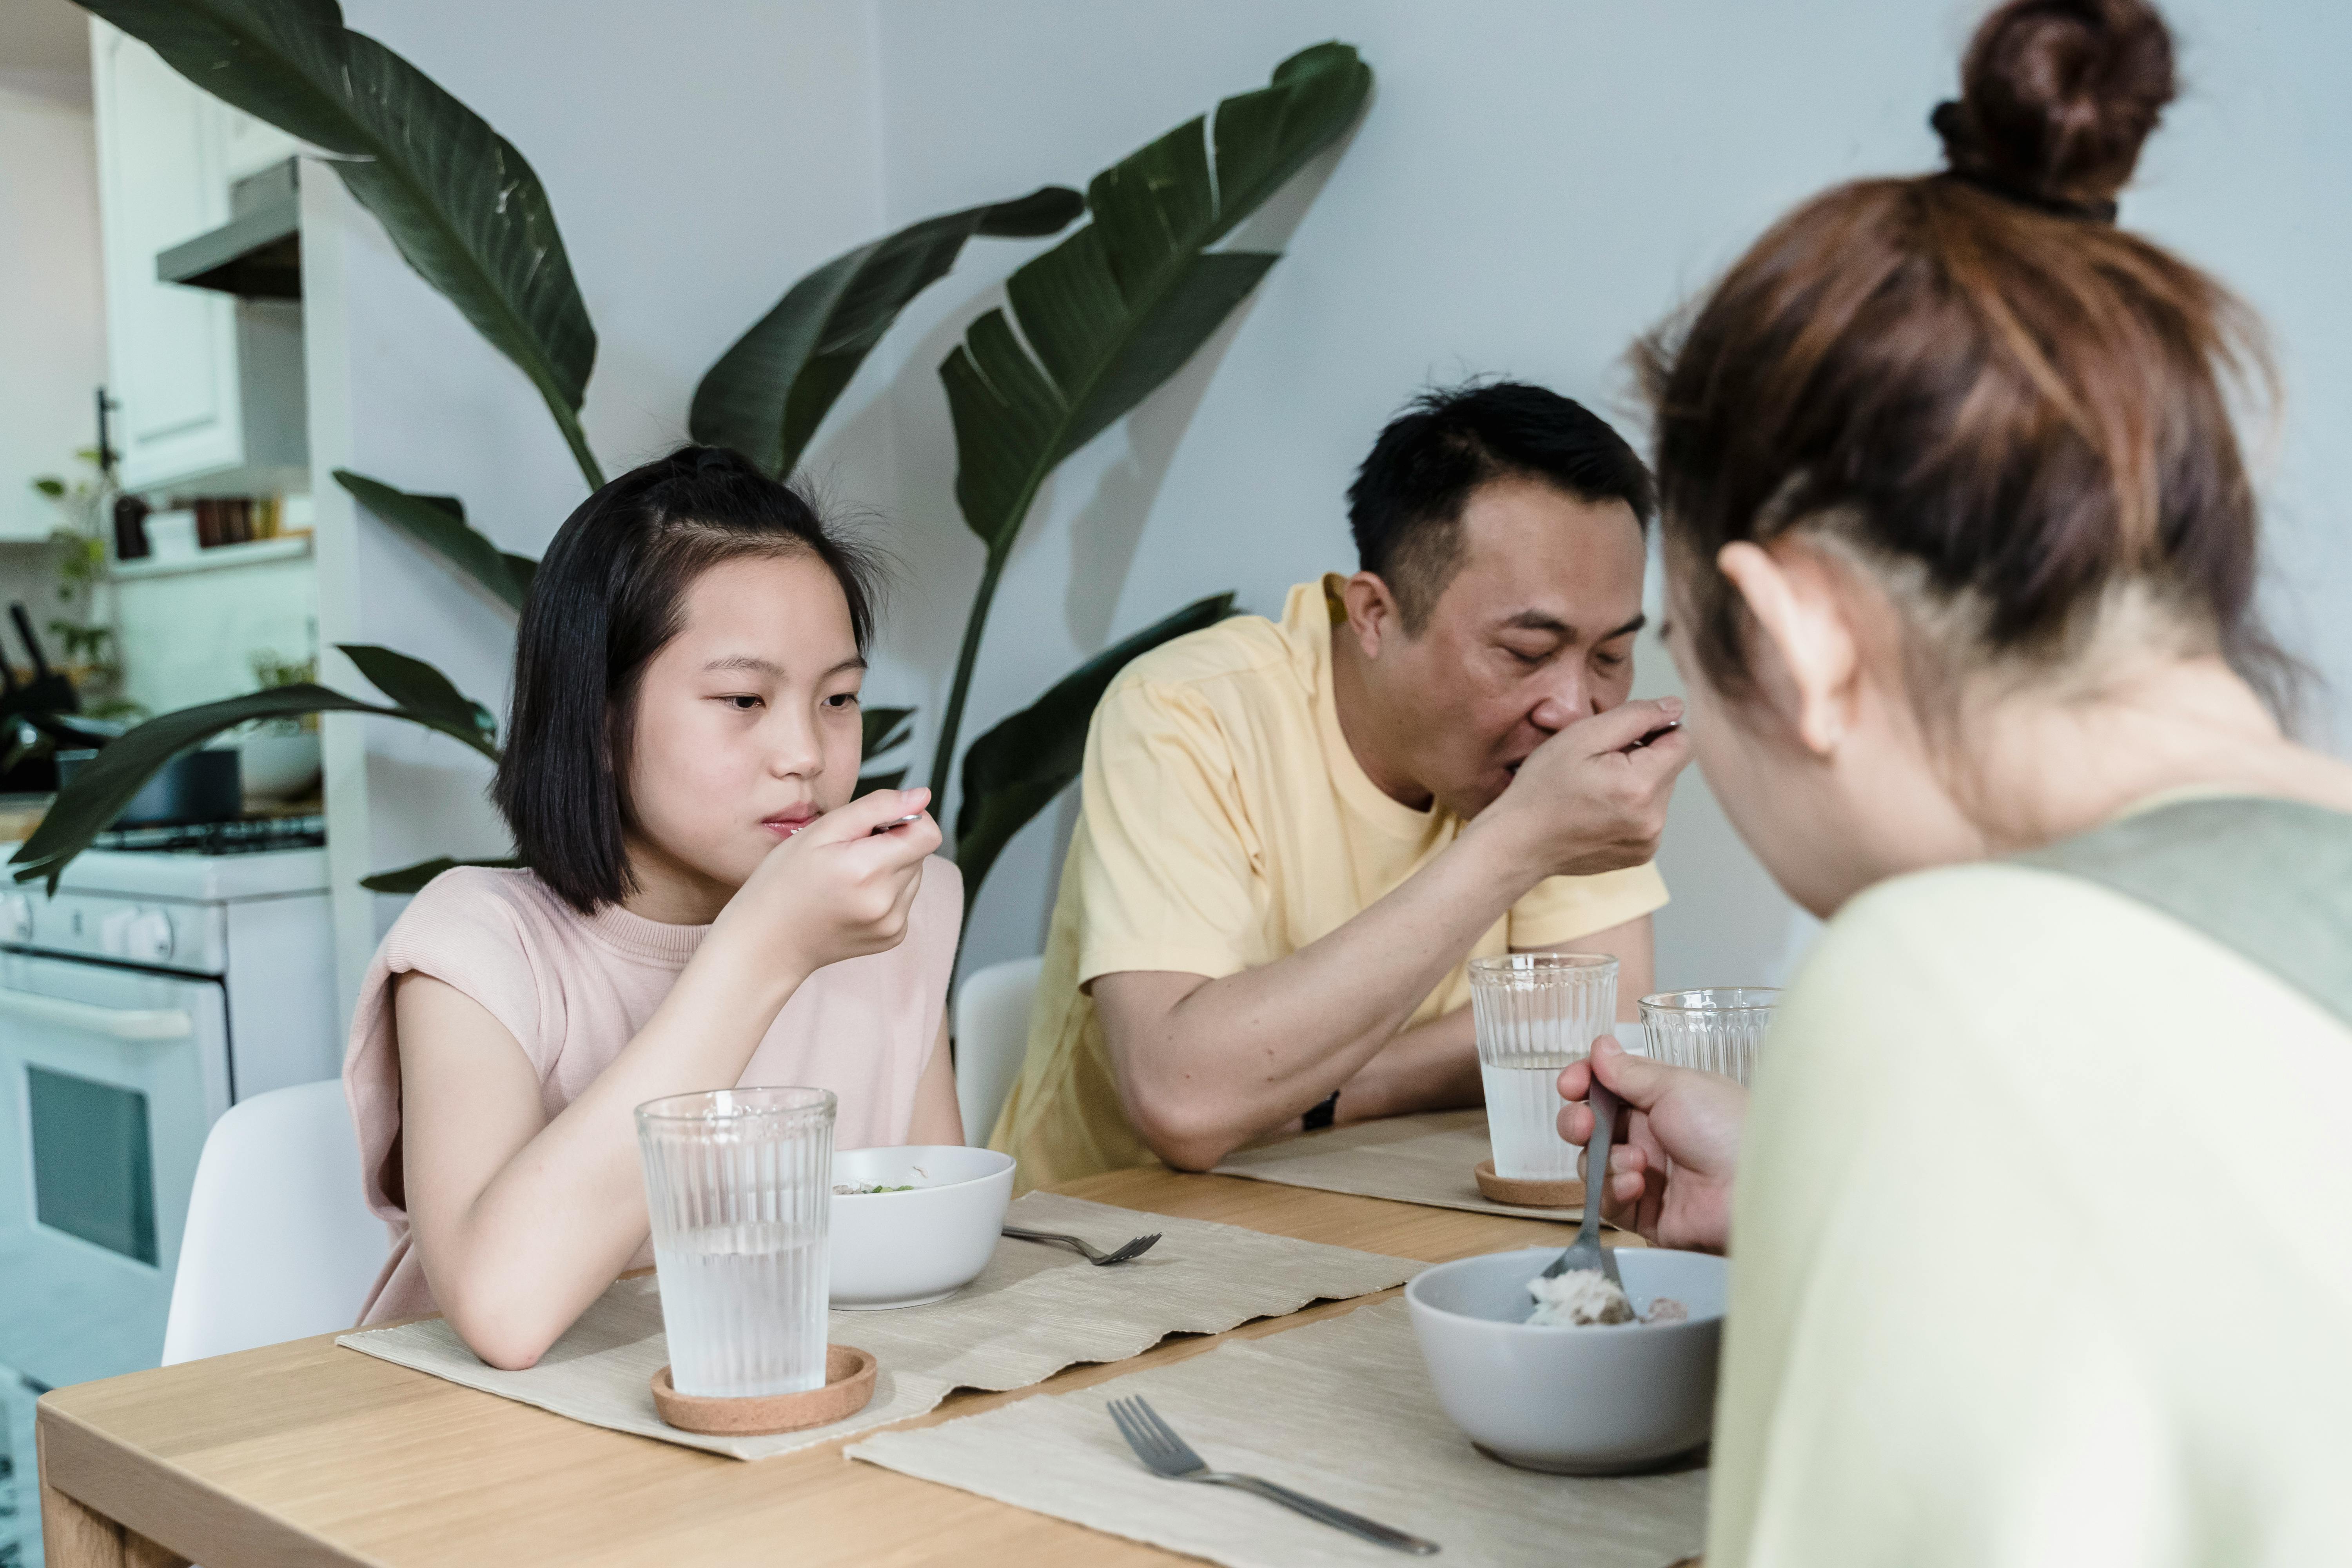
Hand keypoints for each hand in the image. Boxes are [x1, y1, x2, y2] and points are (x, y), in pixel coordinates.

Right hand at [713, 787, 941, 976]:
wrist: (767, 941)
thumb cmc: (784, 881)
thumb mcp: (821, 830)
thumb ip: (877, 807)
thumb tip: (922, 796)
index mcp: (867, 870)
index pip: (928, 833)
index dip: (907, 819)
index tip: (876, 824)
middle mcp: (886, 902)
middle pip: (920, 852)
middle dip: (892, 843)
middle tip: (848, 853)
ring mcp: (891, 924)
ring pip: (914, 875)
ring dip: (890, 867)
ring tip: (848, 876)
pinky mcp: (893, 936)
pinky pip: (905, 898)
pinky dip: (886, 891)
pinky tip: (853, 896)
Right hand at [1477, 698, 1689, 877]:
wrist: (1518, 844)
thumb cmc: (1543, 787)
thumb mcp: (1582, 736)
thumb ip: (1635, 716)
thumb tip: (1675, 707)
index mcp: (1641, 786)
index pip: (1682, 741)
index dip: (1655, 729)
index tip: (1621, 736)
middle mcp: (1653, 819)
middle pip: (1671, 767)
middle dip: (1643, 757)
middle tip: (1598, 764)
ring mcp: (1649, 841)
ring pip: (1661, 792)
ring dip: (1638, 781)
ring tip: (1596, 788)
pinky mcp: (1641, 854)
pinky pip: (1650, 816)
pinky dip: (1631, 806)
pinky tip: (1598, 809)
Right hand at [1558, 1033, 1742, 1252]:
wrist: (1755, 1192)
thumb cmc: (1726, 1128)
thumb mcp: (1677, 1086)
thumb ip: (1630, 1072)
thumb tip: (1599, 1046)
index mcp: (1660, 1100)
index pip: (1606, 1087)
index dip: (1583, 1083)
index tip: (1571, 1084)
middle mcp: (1650, 1136)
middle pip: (1590, 1126)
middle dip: (1578, 1122)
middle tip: (1584, 1125)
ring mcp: (1645, 1176)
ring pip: (1593, 1164)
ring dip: (1604, 1159)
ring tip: (1636, 1163)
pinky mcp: (1644, 1214)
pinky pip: (1607, 1201)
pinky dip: (1614, 1190)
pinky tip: (1636, 1185)